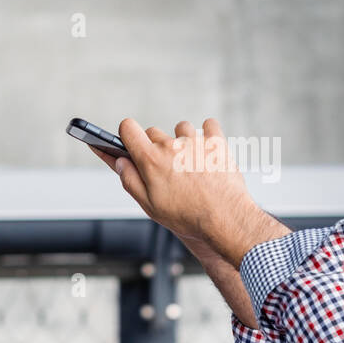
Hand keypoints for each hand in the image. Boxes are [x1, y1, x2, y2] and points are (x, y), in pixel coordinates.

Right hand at [89, 118, 284, 262]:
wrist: (224, 217)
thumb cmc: (187, 215)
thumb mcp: (148, 205)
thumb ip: (129, 180)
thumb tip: (119, 162)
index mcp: (151, 159)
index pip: (128, 128)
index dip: (126, 134)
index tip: (129, 142)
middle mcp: (171, 145)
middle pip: (153, 132)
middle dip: (154, 146)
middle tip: (162, 168)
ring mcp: (195, 142)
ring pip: (180, 129)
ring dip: (180, 140)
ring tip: (187, 162)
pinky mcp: (216, 142)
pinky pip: (209, 125)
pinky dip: (206, 133)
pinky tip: (205, 149)